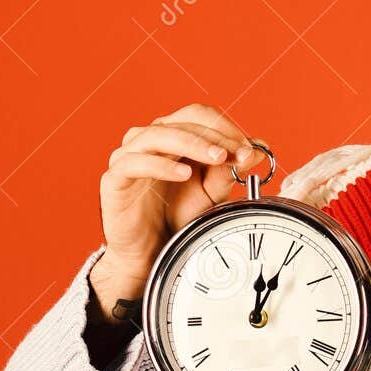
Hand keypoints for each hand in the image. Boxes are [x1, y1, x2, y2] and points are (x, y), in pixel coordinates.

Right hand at [95, 103, 262, 297]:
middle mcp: (149, 141)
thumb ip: (228, 171)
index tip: (248, 149)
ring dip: (191, 142)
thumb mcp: (212, 194)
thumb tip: (256, 151)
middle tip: (237, 153)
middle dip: (215, 136)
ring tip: (217, 157)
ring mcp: (128, 157)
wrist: (151, 253)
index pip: (198, 116)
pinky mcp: (114, 179)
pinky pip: (134, 162)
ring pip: (157, 134)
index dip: (225, 128)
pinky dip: (161, 164)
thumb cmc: (176, 218)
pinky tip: (184, 174)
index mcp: (172, 138)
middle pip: (181, 121)